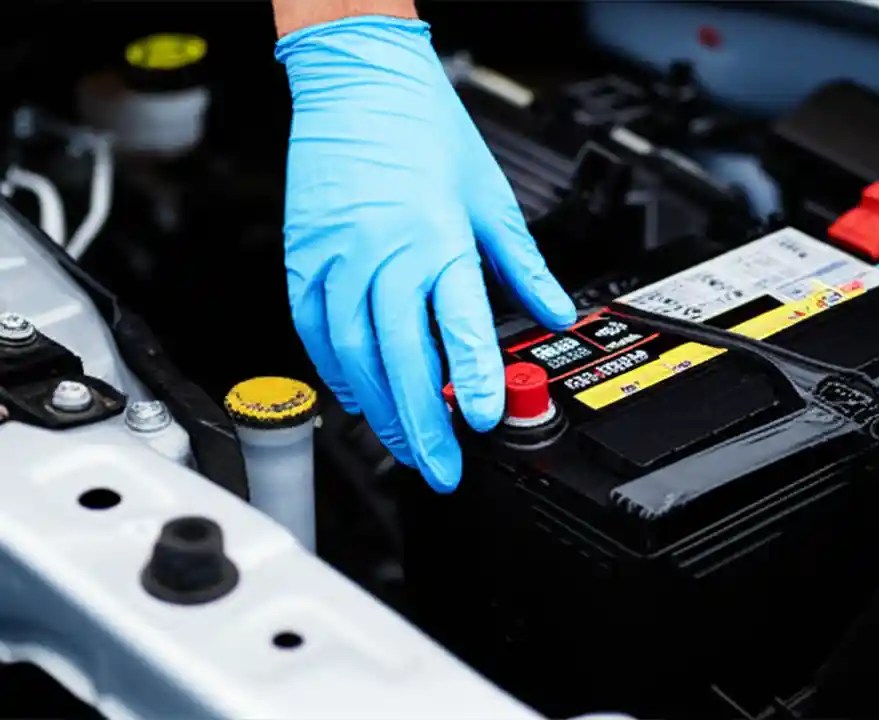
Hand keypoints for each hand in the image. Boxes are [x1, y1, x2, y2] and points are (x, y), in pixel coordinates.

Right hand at [277, 17, 576, 490]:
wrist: (357, 79)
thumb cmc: (424, 129)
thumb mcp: (491, 198)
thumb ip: (524, 266)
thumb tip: (556, 311)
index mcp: (437, 239)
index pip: (459, 327)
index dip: (474, 381)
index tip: (486, 421)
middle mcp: (382, 255)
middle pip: (401, 360)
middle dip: (424, 425)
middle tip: (441, 467)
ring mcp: (336, 260)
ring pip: (353, 357)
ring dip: (381, 410)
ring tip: (406, 445)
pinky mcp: (304, 259)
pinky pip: (314, 332)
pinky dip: (336, 372)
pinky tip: (358, 398)